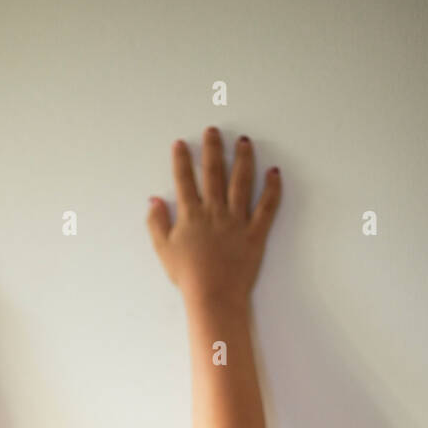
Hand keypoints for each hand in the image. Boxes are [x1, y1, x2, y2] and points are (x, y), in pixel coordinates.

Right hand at [147, 130, 280, 306]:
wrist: (213, 296)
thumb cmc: (188, 277)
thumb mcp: (164, 250)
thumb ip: (157, 223)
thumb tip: (154, 201)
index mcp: (191, 215)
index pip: (185, 180)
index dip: (182, 160)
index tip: (181, 144)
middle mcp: (214, 211)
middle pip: (214, 173)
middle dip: (213, 149)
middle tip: (214, 131)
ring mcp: (237, 220)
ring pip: (241, 182)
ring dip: (243, 159)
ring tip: (244, 142)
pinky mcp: (255, 232)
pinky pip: (266, 207)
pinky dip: (272, 189)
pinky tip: (274, 172)